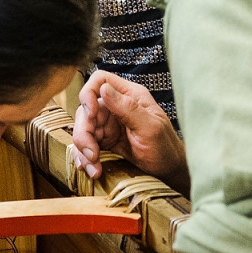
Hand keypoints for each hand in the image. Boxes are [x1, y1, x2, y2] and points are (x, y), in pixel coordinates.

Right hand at [72, 71, 186, 186]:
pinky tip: (93, 169)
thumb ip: (128, 107)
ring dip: (83, 150)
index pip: (100, 81)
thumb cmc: (166, 147)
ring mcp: (108, 125)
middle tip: (92, 154)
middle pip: (85, 110)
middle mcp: (115, 107)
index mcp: (129, 96)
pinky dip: (85, 158)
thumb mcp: (150, 127)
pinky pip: (86, 146)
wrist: (169, 171)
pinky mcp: (105, 141)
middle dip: (83, 133)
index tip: (92, 115)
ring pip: (83, 130)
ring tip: (94, 166)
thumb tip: (105, 89)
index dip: (88, 94)